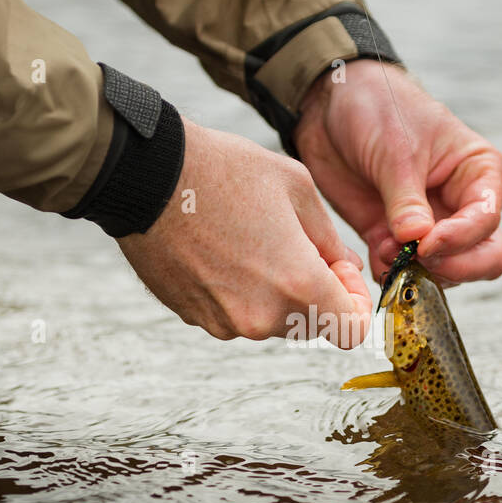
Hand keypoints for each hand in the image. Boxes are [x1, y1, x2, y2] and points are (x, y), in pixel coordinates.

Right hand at [118, 119, 371, 344]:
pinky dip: (238, 292)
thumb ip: (331, 240)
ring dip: (274, 292)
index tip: (338, 271)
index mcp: (298, 286)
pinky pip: (234, 314)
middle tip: (294, 246)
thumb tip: (346, 269)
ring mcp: (225, 323)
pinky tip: (222, 250)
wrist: (147, 176)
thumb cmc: (224, 171)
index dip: (354, 302)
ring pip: (271, 320)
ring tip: (251, 240)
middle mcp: (263, 317)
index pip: (351, 331)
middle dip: (315, 292)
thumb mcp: (298, 189)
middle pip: (311, 325)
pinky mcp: (195, 318)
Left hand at [294, 60, 501, 284]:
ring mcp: (431, 224)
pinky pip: (405, 270)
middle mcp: (462, 203)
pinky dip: (392, 271)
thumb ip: (407, 200)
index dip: (461, 239)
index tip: (426, 244)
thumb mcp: (396, 151)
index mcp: (478, 173)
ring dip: (418, 270)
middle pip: (484, 256)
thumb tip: (418, 240)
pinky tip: (376, 253)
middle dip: (453, 266)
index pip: (487, 220)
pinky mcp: (395, 236)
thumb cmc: (379, 108)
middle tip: (417, 260)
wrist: (333, 104)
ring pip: (446, 270)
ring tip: (386, 247)